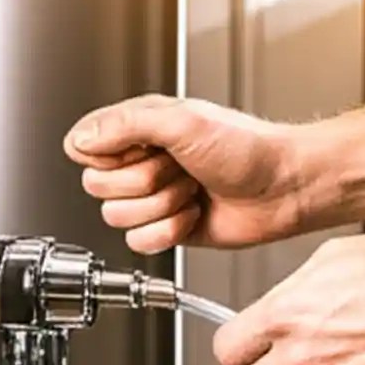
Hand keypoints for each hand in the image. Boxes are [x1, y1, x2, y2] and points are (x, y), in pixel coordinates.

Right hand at [63, 95, 308, 253]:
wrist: (284, 187)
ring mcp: (151, 196)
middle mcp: (139, 162)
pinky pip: (138, 242)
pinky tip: (193, 213)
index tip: (141, 149)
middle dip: (143, 183)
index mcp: (138, 129)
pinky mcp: (164, 227)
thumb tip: (79, 139)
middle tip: (178, 168)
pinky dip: (168, 232)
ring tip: (191, 190)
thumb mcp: (181, 122)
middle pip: (97, 187)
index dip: (107, 156)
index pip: (84, 148)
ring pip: (116, 217)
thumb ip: (123, 125)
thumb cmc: (247, 148)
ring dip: (161, 207)